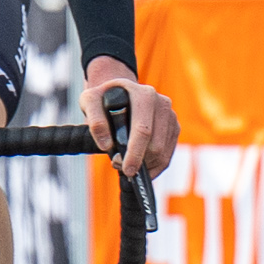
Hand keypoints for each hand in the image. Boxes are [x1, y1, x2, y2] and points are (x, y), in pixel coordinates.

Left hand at [80, 59, 177, 177]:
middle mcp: (162, 104)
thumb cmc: (104, 98)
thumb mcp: (89, 101)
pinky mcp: (173, 128)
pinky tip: (139, 166)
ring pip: (163, 153)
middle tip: (119, 166)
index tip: (127, 169)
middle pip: (156, 145)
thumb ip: (94, 120)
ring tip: (126, 164)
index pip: (143, 130)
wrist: (119, 93)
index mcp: (143, 95)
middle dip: (139, 162)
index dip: (135, 153)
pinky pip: (167, 155)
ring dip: (145, 165)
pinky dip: (153, 166)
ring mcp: (171, 116)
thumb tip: (106, 145)